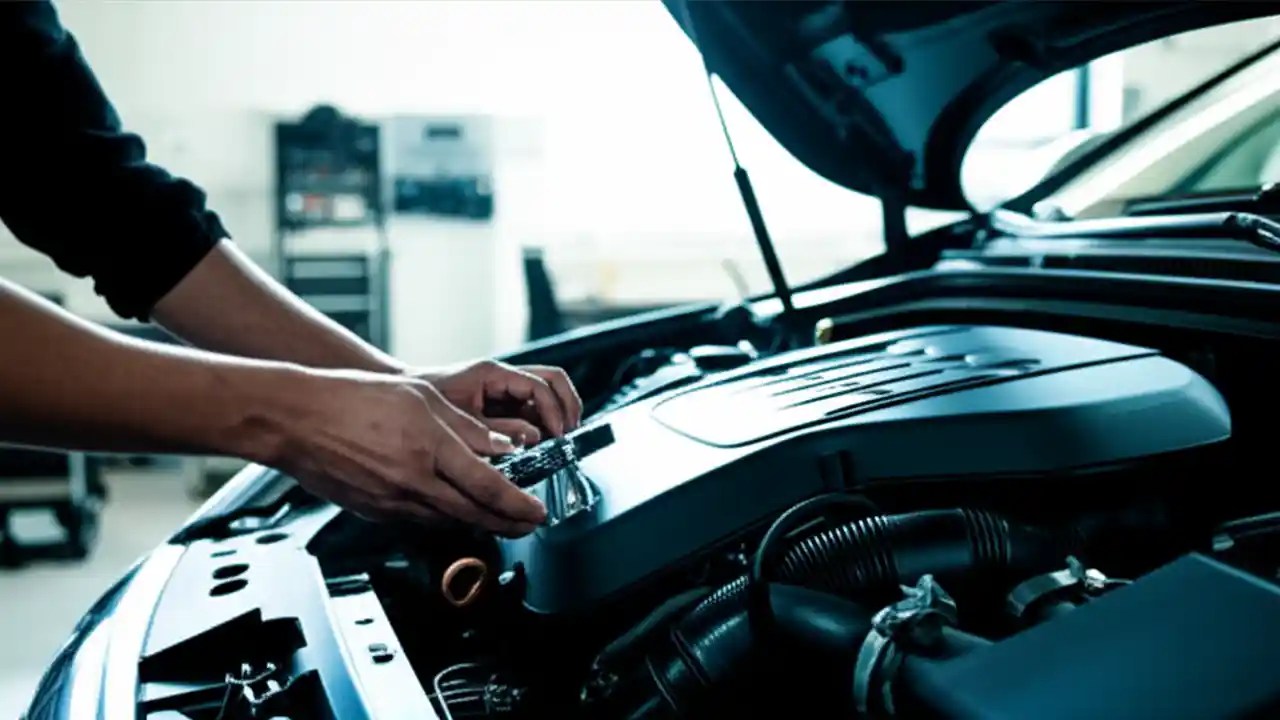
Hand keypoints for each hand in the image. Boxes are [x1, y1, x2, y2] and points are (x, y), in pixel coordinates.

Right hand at [263, 368, 546, 535]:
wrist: (295, 419)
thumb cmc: (352, 399)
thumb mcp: (421, 398)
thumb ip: (466, 427)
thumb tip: (503, 445)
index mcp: (430, 449)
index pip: (489, 488)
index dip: (520, 505)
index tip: (539, 512)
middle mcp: (414, 482)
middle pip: (475, 516)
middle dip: (510, 526)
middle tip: (530, 524)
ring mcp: (393, 501)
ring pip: (449, 521)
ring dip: (480, 523)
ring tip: (501, 518)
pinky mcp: (376, 511)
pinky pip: (422, 520)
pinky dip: (446, 518)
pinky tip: (455, 508)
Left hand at [417, 360, 582, 445]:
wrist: (403, 405)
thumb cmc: (426, 406)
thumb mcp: (461, 420)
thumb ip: (496, 430)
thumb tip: (533, 438)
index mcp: (494, 374)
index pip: (540, 384)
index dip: (554, 410)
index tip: (559, 436)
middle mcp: (505, 378)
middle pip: (554, 381)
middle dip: (568, 407)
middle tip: (570, 436)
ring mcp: (508, 391)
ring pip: (549, 393)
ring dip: (560, 415)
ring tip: (562, 442)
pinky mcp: (505, 406)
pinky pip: (535, 410)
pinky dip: (546, 425)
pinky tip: (545, 446)